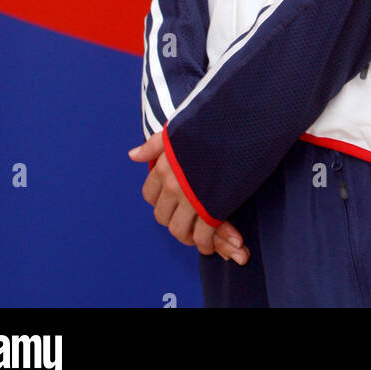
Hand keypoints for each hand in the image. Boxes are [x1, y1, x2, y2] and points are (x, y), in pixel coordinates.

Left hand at [129, 133, 248, 264]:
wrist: (238, 127)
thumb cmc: (208, 126)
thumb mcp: (177, 131)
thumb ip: (153, 145)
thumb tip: (132, 155)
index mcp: (164, 166)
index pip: (149, 194)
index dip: (158, 200)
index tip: (170, 201)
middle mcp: (174, 185)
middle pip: (162, 216)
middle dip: (172, 221)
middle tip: (184, 221)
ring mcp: (192, 199)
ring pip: (179, 230)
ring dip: (186, 236)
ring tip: (195, 235)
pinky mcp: (212, 209)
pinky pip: (203, 236)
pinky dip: (205, 243)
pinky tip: (208, 242)